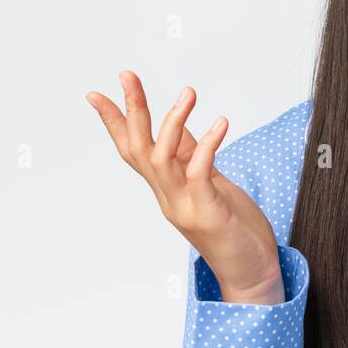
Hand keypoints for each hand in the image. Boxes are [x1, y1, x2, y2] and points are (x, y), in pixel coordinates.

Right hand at [86, 71, 283, 304]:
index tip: (95, 94)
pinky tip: (221, 122)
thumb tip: (178, 125)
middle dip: (132, 109)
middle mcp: (168, 197)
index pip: (132, 150)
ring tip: (188, 92)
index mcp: (166, 188)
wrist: (252, 273)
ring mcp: (184, 206)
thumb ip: (191, 157)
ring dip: (172, 122)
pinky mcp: (207, 212)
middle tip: (127, 75)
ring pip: (161, 159)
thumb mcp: (210, 183)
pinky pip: (199, 173)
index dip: (114, 122)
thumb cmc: (233, 228)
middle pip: (138, 149)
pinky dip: (207, 145)